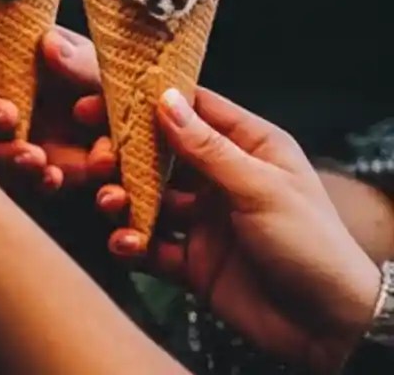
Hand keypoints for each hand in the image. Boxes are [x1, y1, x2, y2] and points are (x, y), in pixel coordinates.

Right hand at [0, 27, 114, 194]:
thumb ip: (82, 61)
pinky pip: (33, 179)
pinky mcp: (49, 172)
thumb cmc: (127, 87)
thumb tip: (48, 43)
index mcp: (27, 63)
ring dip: (10, 154)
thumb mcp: (110, 69)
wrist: (155, 131)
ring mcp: (30, 139)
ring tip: (36, 159)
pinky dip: (40, 180)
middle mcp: (19, 101)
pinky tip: (54, 177)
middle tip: (7, 117)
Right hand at [98, 88, 380, 372]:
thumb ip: (208, 148)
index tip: (101, 100)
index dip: (147, 101)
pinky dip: (132, 242)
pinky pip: (149, 244)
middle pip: (159, 154)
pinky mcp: (191, 260)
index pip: (193, 110)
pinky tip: (128, 243)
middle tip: (99, 160)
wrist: (328, 326)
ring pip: (147, 198)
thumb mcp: (262, 188)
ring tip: (111, 204)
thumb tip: (166, 100)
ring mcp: (205, 220)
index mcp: (250, 148)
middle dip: (123, 156)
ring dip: (122, 199)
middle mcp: (222, 179)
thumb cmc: (313, 246)